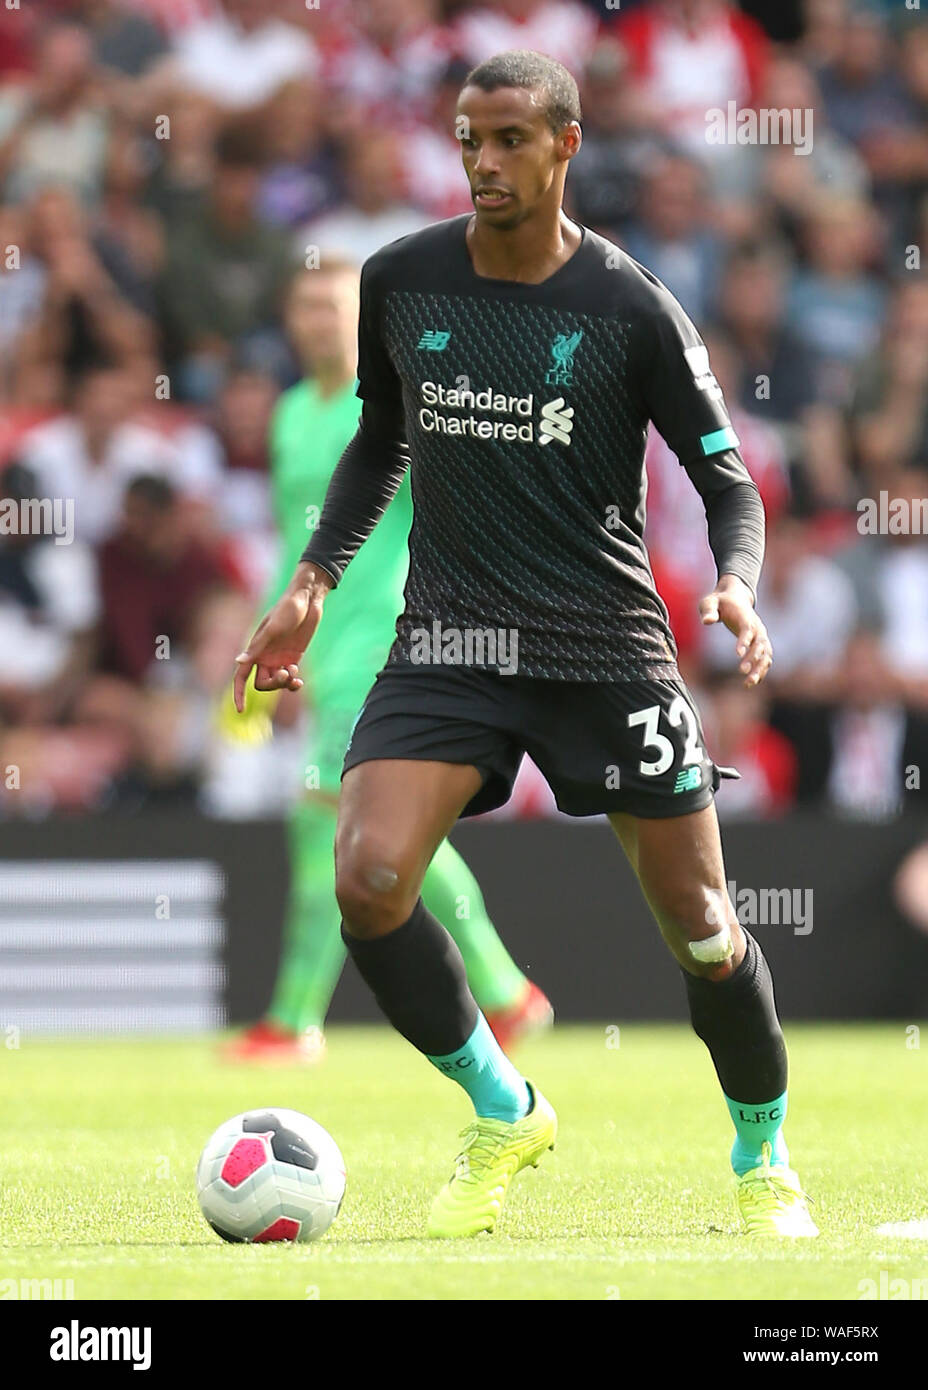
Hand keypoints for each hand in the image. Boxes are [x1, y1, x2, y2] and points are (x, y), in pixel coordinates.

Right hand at [233, 563, 332, 711]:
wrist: (307, 599)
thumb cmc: (288, 609)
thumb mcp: (273, 629)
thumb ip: (257, 648)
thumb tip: (238, 662)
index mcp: (255, 650)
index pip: (241, 676)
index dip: (239, 693)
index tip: (240, 710)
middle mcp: (265, 656)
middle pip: (262, 683)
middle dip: (273, 685)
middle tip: (286, 675)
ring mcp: (279, 658)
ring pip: (276, 683)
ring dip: (285, 684)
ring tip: (295, 675)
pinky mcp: (293, 657)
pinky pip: (290, 678)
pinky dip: (293, 682)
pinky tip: (299, 680)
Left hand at [699, 575, 772, 687]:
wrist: (736, 597)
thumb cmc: (719, 601)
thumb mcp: (709, 602)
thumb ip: (708, 610)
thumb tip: (707, 621)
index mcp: (745, 616)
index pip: (747, 629)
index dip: (744, 641)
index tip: (738, 654)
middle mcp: (757, 627)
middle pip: (759, 644)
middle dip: (753, 658)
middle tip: (742, 671)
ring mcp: (761, 635)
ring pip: (765, 653)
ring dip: (760, 668)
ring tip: (748, 683)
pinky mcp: (760, 643)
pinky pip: (765, 658)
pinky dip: (761, 670)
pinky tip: (751, 683)